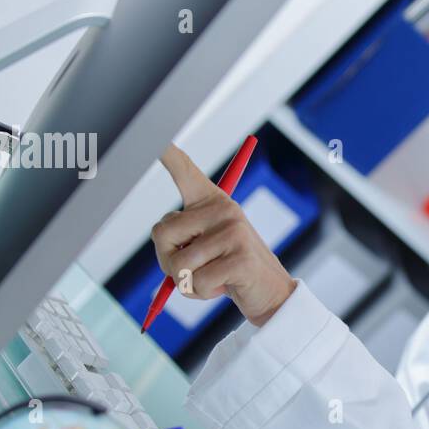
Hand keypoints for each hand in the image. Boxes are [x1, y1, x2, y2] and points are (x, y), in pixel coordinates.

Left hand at [151, 144, 295, 326]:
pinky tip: (224, 286)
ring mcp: (234, 232)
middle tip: (192, 269)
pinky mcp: (240, 258)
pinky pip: (197, 282)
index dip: (169, 154)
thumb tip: (162, 240)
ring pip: (177, 264)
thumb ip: (178, 242)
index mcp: (211, 202)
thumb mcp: (201, 249)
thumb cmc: (227, 270)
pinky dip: (202, 293)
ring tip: (211, 278)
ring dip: (186, 282)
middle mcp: (223, 209)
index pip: (186, 172)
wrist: (270, 292)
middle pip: (161, 232)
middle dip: (166, 261)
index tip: (158, 135)